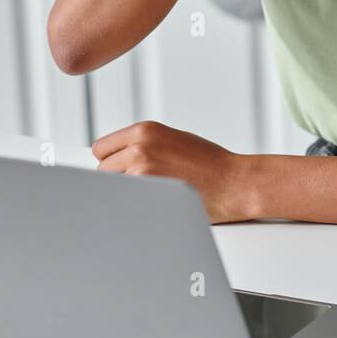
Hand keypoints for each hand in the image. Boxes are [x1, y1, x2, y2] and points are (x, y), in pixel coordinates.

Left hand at [91, 120, 250, 223]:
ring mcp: (141, 171)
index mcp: (144, 130)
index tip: (118, 170)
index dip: (111, 161)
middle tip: (144, 185)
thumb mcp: (173, 140)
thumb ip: (143, 145)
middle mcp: (139, 147)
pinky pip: (125, 204)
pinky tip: (156, 204)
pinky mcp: (148, 195)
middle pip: (102, 170)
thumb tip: (117, 158)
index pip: (101, 148)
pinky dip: (135, 207)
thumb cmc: (210, 164)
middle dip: (118, 179)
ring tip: (155, 194)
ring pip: (112, 189)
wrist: (235, 182)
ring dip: (126, 194)